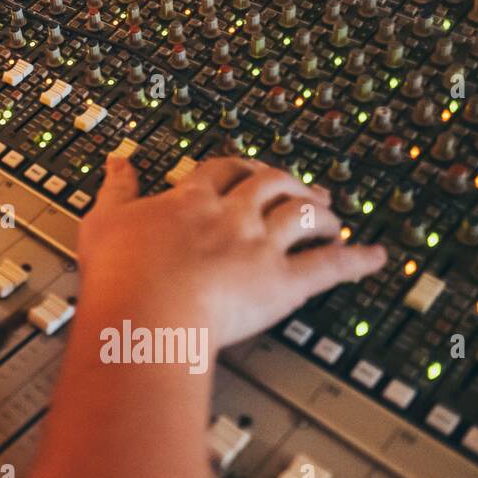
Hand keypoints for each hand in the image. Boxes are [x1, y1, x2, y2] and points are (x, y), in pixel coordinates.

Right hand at [77, 155, 387, 347]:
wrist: (144, 315)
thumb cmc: (120, 275)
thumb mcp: (104, 220)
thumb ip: (116, 189)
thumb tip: (116, 162)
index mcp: (190, 201)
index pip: (220, 171)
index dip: (235, 168)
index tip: (241, 170)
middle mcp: (231, 216)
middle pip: (270, 183)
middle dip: (287, 182)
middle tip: (299, 187)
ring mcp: (260, 247)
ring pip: (303, 216)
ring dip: (322, 214)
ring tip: (332, 218)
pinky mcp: (281, 283)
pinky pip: (328, 267)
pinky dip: (355, 261)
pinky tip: (374, 257)